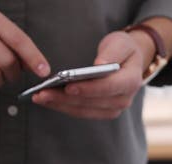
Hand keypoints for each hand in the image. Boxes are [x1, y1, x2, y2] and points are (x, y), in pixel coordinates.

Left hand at [32, 30, 149, 118]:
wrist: (130, 62)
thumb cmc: (123, 50)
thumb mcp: (121, 43)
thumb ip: (112, 53)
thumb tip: (99, 65)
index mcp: (131, 82)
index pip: (108, 87)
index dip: (88, 88)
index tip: (68, 86)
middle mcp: (123, 100)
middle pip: (91, 102)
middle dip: (65, 98)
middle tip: (43, 93)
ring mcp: (113, 109)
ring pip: (83, 110)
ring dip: (60, 105)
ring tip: (40, 97)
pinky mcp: (102, 112)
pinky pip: (80, 112)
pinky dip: (63, 106)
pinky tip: (47, 100)